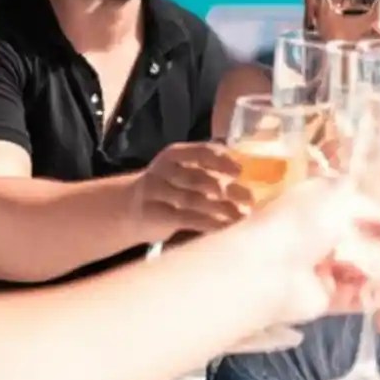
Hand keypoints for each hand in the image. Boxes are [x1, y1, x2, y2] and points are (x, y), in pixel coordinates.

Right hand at [130, 142, 252, 240]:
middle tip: (249, 198)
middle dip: (225, 189)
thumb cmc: (168, 188)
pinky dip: (207, 224)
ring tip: (241, 216)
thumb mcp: (182, 171)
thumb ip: (208, 169)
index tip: (240, 171)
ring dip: (220, 209)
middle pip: (197, 178)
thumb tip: (251, 175)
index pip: (200, 151)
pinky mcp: (155, 215)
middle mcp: (164, 171)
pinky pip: (185, 219)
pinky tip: (224, 228)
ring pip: (192, 200)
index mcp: (175, 155)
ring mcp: (156, 193)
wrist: (128, 208)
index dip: (221, 160)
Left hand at [241, 178, 379, 325]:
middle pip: (367, 240)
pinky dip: (375, 294)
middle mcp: (323, 232)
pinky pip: (357, 295)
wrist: (266, 269)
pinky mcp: (325, 298)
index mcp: (323, 202)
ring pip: (365, 269)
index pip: (365, 207)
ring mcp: (323, 266)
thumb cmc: (303, 223)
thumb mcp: (345, 201)